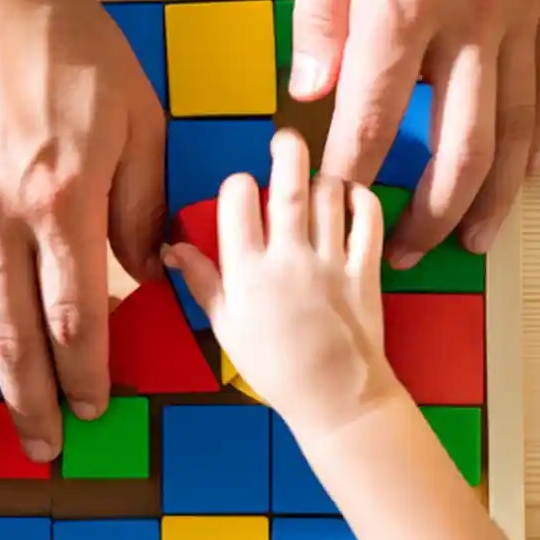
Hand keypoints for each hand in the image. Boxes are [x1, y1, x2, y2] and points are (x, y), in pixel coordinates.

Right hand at [0, 0, 165, 460]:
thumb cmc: (62, 41)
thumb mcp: (136, 114)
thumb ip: (139, 201)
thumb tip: (143, 270)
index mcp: (61, 201)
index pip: (77, 316)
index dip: (86, 373)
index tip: (92, 407)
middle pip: (12, 335)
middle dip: (30, 401)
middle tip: (40, 446)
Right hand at [164, 130, 401, 435]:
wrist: (335, 399)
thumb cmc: (273, 367)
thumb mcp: (225, 327)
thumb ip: (202, 281)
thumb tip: (171, 248)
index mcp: (247, 272)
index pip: (237, 201)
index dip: (237, 183)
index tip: (242, 189)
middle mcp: (288, 258)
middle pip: (287, 185)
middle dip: (285, 151)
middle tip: (285, 139)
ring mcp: (331, 261)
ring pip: (328, 195)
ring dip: (321, 178)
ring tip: (316, 181)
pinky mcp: (366, 269)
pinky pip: (368, 218)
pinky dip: (361, 198)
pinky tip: (351, 197)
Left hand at [291, 0, 539, 264]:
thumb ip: (323, 8)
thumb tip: (311, 85)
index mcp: (401, 4)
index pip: (371, 117)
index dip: (353, 173)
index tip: (336, 208)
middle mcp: (468, 21)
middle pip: (456, 146)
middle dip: (430, 212)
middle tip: (408, 252)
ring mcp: (519, 13)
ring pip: (515, 129)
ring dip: (493, 196)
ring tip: (474, 240)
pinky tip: (526, 175)